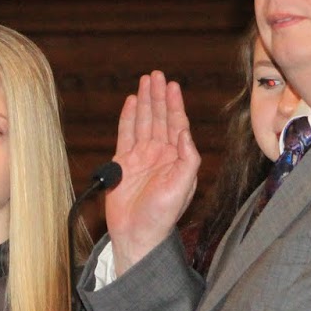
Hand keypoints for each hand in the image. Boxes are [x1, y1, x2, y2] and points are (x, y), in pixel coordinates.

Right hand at [105, 71, 200, 269]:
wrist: (137, 235)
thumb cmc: (162, 216)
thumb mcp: (182, 186)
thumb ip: (187, 158)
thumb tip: (184, 132)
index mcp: (176, 159)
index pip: (177, 124)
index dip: (175, 104)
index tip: (173, 85)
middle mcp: (159, 155)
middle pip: (160, 118)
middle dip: (159, 96)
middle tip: (156, 75)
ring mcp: (140, 158)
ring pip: (143, 122)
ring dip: (145, 102)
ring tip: (144, 82)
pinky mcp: (122, 164)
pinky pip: (125, 135)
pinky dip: (128, 118)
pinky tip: (131, 103)